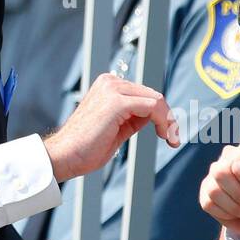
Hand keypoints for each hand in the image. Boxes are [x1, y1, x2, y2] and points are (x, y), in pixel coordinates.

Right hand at [44, 72, 178, 181]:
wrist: (65, 156)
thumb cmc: (86, 148)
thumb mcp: (117, 128)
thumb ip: (133, 117)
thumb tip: (154, 115)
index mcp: (108, 86)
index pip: (145, 94)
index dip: (161, 114)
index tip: (169, 134)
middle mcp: (110, 82)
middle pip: (153, 95)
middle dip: (168, 118)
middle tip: (174, 139)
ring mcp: (113, 90)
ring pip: (156, 100)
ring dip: (168, 121)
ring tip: (171, 140)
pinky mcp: (117, 102)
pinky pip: (153, 107)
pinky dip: (164, 121)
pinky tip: (165, 136)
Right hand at [199, 143, 239, 238]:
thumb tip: (235, 167)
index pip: (237, 160)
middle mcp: (227, 157)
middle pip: (220, 172)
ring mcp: (214, 175)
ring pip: (213, 190)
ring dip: (235, 207)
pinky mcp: (206, 193)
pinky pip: (208, 203)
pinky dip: (227, 214)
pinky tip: (237, 213)